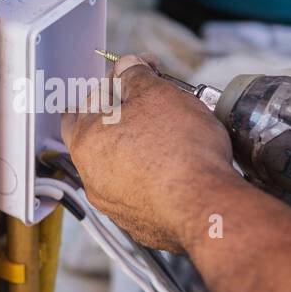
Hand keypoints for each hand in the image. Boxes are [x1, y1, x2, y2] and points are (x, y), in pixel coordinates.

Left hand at [60, 54, 241, 252]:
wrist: (205, 207)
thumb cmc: (178, 152)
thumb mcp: (155, 93)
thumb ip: (134, 75)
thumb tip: (127, 68)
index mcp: (84, 141)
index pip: (88, 99)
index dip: (118, 79)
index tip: (141, 74)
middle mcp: (92, 176)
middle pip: (102, 134)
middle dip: (126, 114)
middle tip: (156, 102)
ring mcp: (115, 204)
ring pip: (123, 164)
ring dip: (141, 147)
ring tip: (172, 134)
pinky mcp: (141, 223)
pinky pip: (143, 190)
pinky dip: (155, 176)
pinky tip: (177, 167)